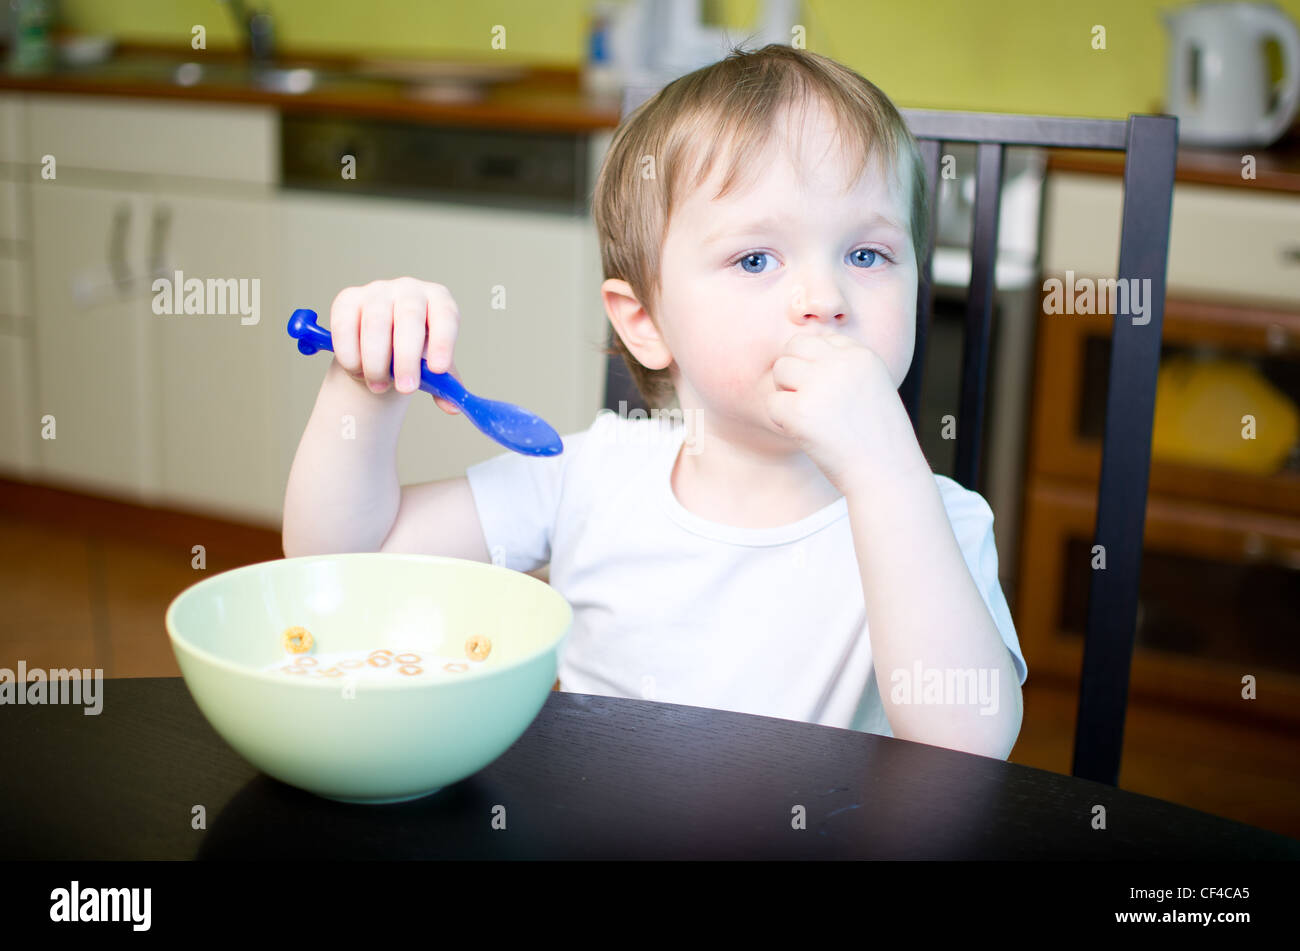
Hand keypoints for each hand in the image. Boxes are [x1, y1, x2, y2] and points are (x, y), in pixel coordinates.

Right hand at [328, 276, 462, 414]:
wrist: (382, 343)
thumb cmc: (414, 351)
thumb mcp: (432, 364)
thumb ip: (444, 384)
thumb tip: (452, 407)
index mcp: (438, 300)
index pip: (445, 315)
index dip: (443, 341)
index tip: (438, 370)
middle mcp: (409, 290)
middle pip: (409, 318)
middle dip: (407, 358)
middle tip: (406, 389)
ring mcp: (376, 291)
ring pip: (375, 324)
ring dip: (376, 361)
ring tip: (379, 386)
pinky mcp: (347, 299)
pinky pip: (345, 325)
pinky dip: (350, 353)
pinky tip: (357, 371)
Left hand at [766, 330, 924, 495]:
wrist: (887, 473)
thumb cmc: (878, 436)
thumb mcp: (872, 386)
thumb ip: (843, 366)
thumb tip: (800, 354)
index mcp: (861, 354)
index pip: (819, 339)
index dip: (814, 365)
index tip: (829, 393)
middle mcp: (841, 363)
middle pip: (793, 348)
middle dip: (794, 373)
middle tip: (809, 402)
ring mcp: (820, 385)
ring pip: (780, 370)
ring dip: (786, 393)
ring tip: (809, 417)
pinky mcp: (801, 411)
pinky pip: (772, 403)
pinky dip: (782, 420)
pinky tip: (804, 433)